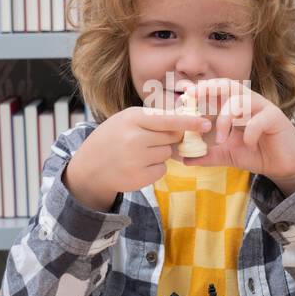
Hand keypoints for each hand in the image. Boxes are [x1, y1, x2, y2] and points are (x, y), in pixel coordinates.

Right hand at [64, 106, 209, 209]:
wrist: (89, 168)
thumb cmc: (111, 139)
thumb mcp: (126, 120)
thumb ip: (152, 119)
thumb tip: (183, 123)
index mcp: (132, 118)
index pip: (168, 119)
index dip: (189, 122)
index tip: (206, 123)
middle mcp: (134, 138)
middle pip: (172, 137)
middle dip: (167, 138)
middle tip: (148, 140)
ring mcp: (136, 159)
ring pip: (167, 153)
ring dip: (159, 154)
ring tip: (138, 154)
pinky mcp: (139, 177)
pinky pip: (162, 169)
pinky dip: (155, 168)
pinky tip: (138, 166)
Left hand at [180, 79, 294, 192]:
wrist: (283, 166)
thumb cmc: (256, 153)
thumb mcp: (227, 154)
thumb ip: (207, 154)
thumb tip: (183, 158)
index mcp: (235, 106)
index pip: (217, 90)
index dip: (201, 89)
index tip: (184, 93)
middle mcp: (248, 102)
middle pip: (229, 85)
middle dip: (209, 88)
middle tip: (193, 98)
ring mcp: (263, 108)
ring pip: (241, 101)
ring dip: (226, 118)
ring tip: (221, 140)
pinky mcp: (276, 119)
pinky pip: (259, 119)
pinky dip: (249, 132)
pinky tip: (248, 144)